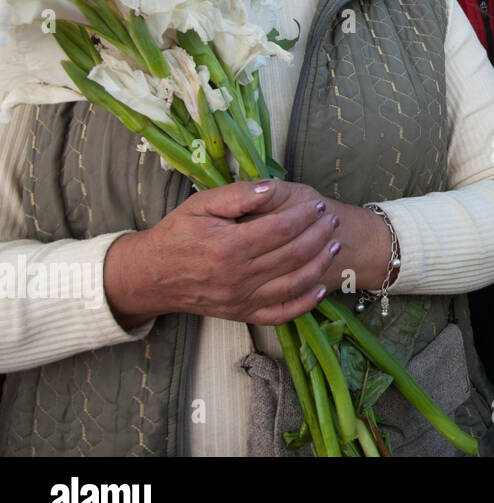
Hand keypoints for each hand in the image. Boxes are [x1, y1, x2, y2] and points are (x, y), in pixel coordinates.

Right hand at [103, 180, 340, 328]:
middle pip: (293, 255)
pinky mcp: (241, 314)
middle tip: (331, 221)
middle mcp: (238, 276)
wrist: (151, 275)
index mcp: (229, 246)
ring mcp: (241, 299)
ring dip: (320, 264)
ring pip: (294, 283)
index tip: (316, 205)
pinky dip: (304, 303)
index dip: (304, 216)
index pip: (281, 229)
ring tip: (333, 246)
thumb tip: (271, 187)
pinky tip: (320, 288)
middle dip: (318, 236)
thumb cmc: (178, 234)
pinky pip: (280, 313)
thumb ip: (237, 195)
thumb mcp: (201, 205)